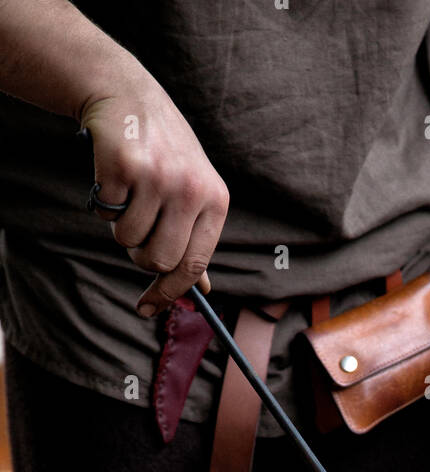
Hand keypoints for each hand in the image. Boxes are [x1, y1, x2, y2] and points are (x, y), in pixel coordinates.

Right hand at [81, 81, 228, 315]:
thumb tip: (204, 290)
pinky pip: (106, 213)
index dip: (169, 293)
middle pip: (157, 260)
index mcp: (215, 200)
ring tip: (129, 195)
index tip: (148, 309)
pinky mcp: (123, 165)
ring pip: (128, 240)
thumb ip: (197, 239)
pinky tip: (113, 178)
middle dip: (140, 254)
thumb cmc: (163, 152)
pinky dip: (104, 203)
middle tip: (137, 229)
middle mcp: (190, 188)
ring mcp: (158, 176)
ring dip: (120, 226)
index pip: (193, 265)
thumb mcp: (192, 191)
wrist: (127, 94)